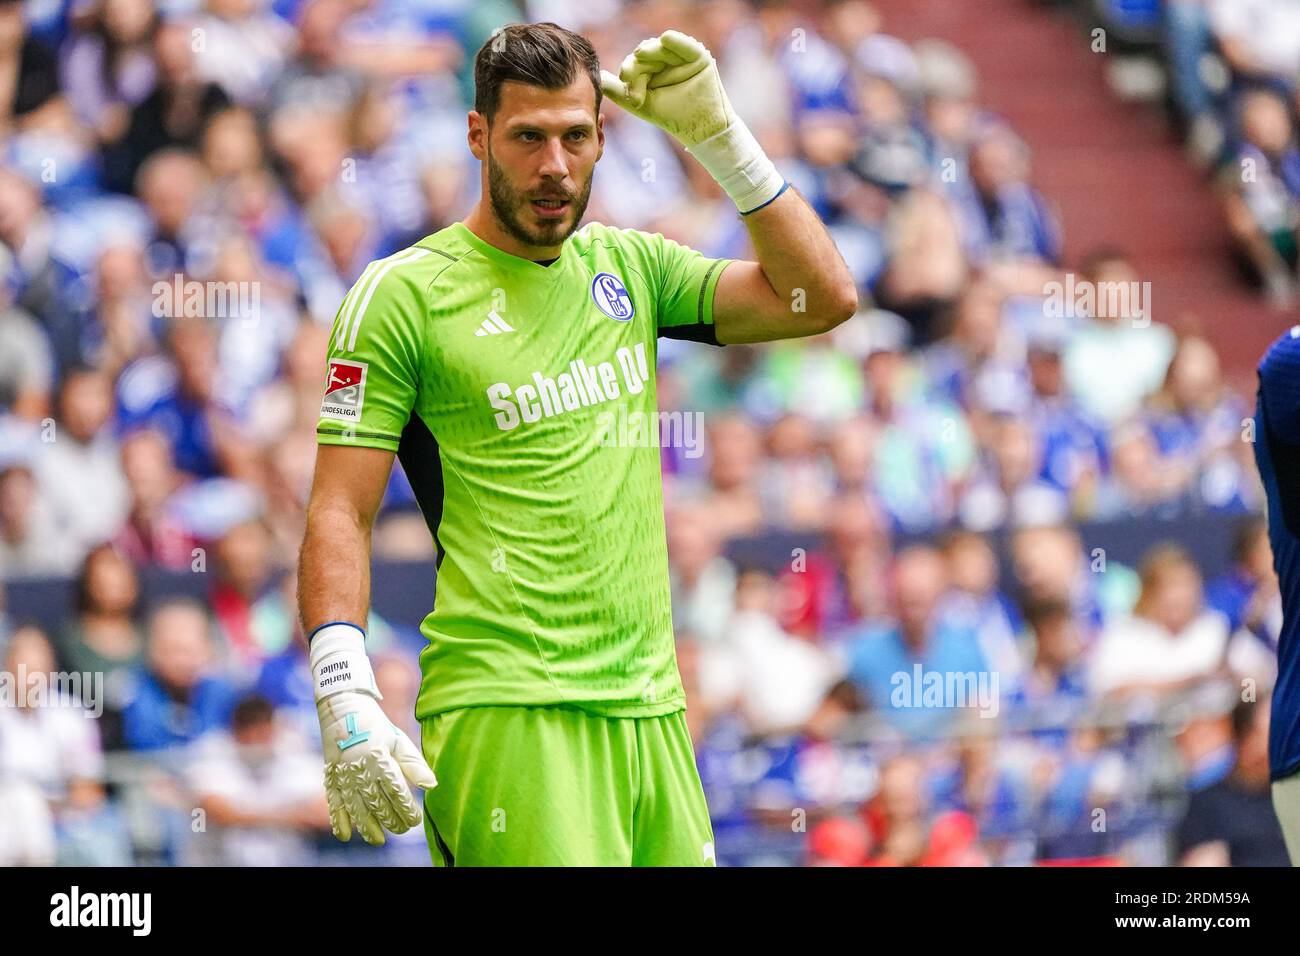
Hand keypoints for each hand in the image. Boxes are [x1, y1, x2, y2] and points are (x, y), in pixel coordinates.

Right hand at [310, 624, 436, 844]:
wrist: (341, 707)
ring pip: (355, 807)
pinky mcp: (330, 775)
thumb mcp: (398, 739)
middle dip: (390, 819)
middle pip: (376, 802)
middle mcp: (359, 768)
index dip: (406, 808)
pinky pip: (333, 801)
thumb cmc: (375, 724)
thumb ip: (413, 763)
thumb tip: (431, 785)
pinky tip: (345, 835)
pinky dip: (338, 819)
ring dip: (366, 826)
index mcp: (378, 757)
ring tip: (377, 840)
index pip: (395, 790)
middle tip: (402, 829)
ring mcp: (342, 773)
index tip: (416, 819)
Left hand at [601, 30, 783, 213]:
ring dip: (651, 50)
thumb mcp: (640, 103)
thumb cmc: (670, 116)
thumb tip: (598, 80)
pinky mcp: (698, 57)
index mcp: (653, 68)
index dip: (629, 69)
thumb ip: (620, 91)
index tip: (625, 82)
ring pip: (662, 47)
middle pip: (647, 52)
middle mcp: (667, 59)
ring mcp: (682, 57)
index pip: (637, 62)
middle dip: (637, 62)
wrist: (698, 128)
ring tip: (642, 55)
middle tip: (630, 74)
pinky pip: (686, 45)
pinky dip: (678, 41)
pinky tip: (667, 39)